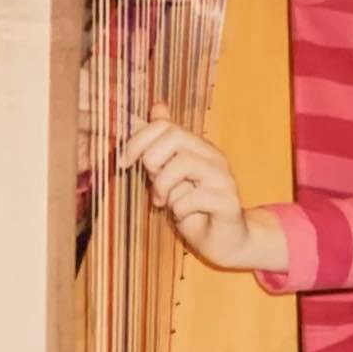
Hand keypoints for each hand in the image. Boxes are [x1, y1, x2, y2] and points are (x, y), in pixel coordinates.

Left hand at [122, 102, 257, 269]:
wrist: (225, 241)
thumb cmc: (194, 208)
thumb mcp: (168, 176)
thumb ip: (159, 147)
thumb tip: (152, 110)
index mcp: (197, 147)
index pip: (165, 125)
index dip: (138, 140)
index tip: (124, 162)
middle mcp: (213, 156)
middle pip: (174, 136)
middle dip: (151, 160)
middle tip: (150, 183)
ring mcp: (223, 178)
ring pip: (184, 162)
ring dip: (164, 186)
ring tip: (163, 202)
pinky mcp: (228, 202)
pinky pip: (195, 197)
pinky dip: (180, 209)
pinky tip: (182, 215)